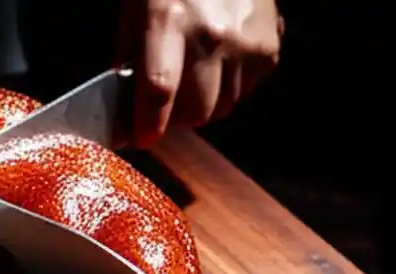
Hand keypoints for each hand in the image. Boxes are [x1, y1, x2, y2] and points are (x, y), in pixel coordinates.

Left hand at [118, 0, 282, 146]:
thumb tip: (126, 98)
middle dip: (176, 119)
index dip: (147, 124)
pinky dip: (230, 87)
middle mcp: (211, 35)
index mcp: (169, 21)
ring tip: (192, 81)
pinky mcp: (269, 46)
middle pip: (196, 110)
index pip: (158, 90)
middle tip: (165, 109)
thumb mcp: (136, 5)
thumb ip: (129, 51)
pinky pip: (247, 89)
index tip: (140, 139)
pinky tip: (218, 65)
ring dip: (204, 103)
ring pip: (223, 106)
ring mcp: (245, 42)